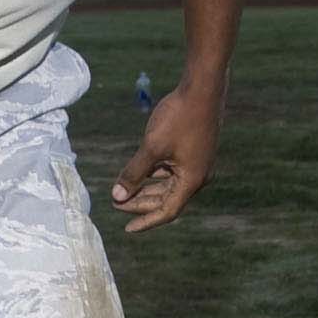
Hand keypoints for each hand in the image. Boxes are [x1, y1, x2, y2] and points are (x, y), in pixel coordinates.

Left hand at [109, 84, 223, 233]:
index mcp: (191, 180)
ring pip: (167, 184)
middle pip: (166, 199)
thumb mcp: (151, 147)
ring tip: (122, 190)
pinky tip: (138, 172)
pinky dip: (153, 174)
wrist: (202, 88)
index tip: (127, 229)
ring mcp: (196, 163)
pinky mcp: (193, 150)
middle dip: (140, 203)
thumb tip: (117, 196)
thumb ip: (133, 173)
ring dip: (145, 188)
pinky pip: (171, 170)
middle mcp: (197, 176)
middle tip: (115, 204)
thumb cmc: (179, 117)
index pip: (167, 211)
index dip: (146, 222)